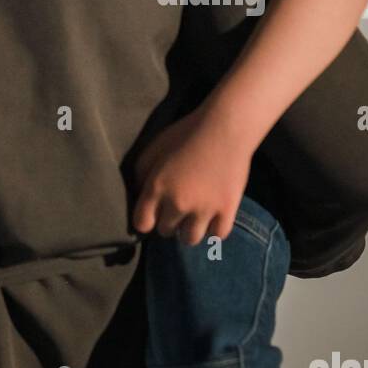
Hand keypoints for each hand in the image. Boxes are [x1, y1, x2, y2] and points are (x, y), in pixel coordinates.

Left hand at [131, 105, 250, 244]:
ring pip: (190, 239)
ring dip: (189, 230)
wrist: (225, 128)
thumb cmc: (186, 133)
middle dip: (169, 221)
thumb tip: (140, 195)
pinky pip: (216, 236)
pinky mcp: (227, 211)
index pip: (142, 223)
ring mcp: (204, 210)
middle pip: (166, 231)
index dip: (146, 219)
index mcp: (157, 187)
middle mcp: (178, 203)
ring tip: (193, 216)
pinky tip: (211, 216)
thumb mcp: (154, 148)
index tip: (153, 213)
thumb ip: (142, 174)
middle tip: (176, 208)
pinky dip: (213, 229)